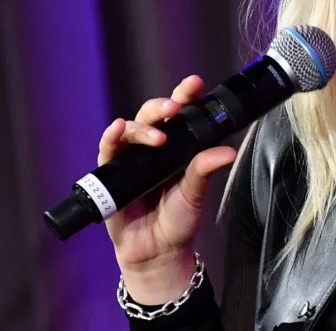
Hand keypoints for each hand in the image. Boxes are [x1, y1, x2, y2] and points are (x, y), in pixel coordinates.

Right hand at [98, 75, 238, 302]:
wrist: (157, 253)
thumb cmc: (177, 220)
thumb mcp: (195, 194)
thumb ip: (205, 170)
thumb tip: (228, 151)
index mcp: (176, 147)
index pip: (180, 115)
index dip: (185, 96)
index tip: (195, 83)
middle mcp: (151, 148)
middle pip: (152, 116)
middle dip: (163, 107)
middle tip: (175, 108)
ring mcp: (130, 159)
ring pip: (130, 129)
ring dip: (142, 127)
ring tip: (157, 136)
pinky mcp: (110, 175)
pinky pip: (107, 150)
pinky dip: (111, 137)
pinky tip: (117, 128)